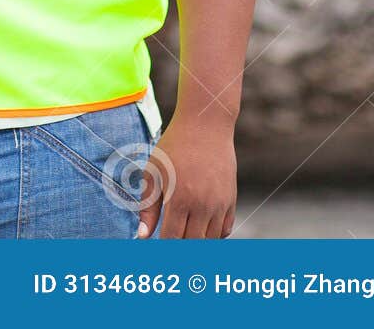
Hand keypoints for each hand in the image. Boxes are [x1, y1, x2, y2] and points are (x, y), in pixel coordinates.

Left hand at [137, 117, 236, 238]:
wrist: (206, 125)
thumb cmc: (174, 146)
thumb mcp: (153, 172)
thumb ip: (148, 207)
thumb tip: (142, 238)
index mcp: (179, 199)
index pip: (172, 240)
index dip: (163, 248)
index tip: (156, 248)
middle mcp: (202, 205)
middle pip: (192, 243)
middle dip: (179, 248)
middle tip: (169, 243)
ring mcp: (219, 203)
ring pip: (210, 240)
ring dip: (196, 243)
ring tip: (183, 237)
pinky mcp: (231, 199)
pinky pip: (225, 230)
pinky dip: (214, 235)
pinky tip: (200, 229)